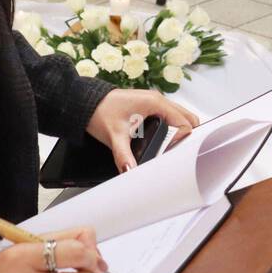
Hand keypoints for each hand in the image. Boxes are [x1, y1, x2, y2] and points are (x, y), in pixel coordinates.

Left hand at [85, 89, 199, 171]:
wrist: (84, 102)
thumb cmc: (99, 111)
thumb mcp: (114, 137)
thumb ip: (124, 156)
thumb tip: (131, 172)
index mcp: (155, 103)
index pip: (184, 122)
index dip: (182, 139)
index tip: (173, 152)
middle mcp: (157, 100)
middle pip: (187, 118)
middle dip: (187, 135)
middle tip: (176, 152)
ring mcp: (154, 103)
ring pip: (179, 117)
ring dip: (179, 132)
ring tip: (170, 149)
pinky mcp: (148, 108)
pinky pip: (169, 118)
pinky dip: (171, 129)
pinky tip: (162, 142)